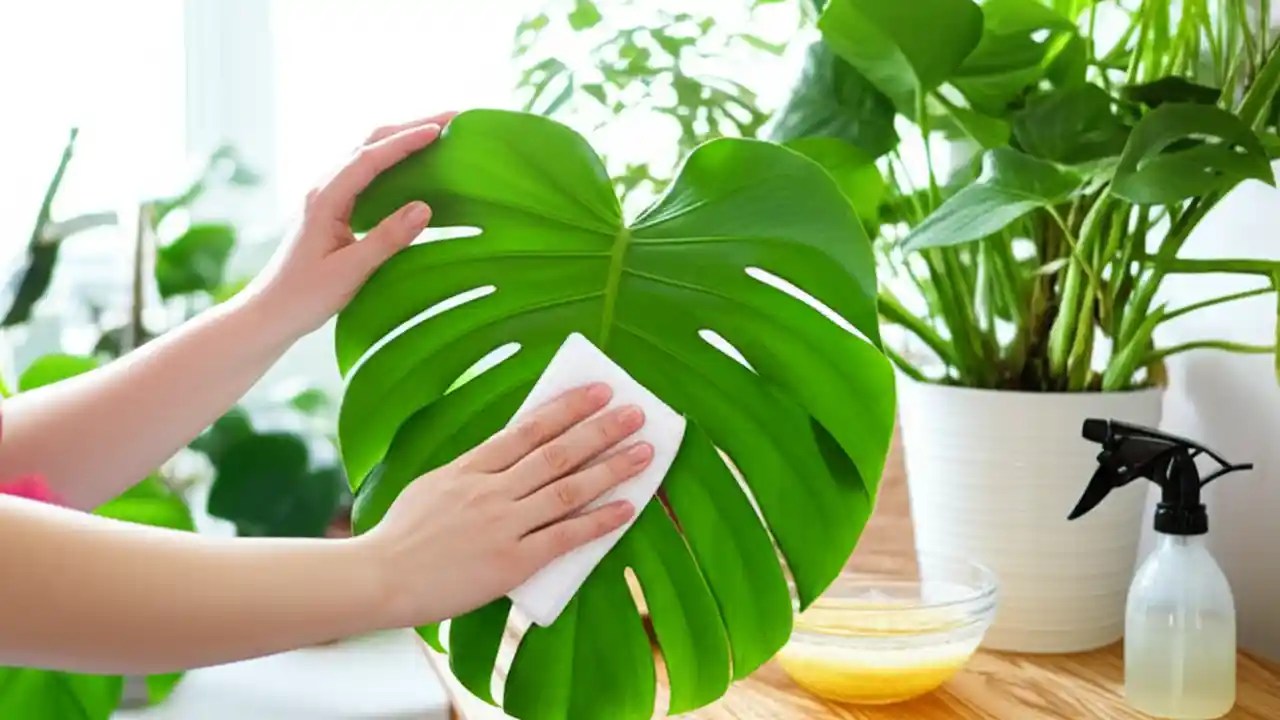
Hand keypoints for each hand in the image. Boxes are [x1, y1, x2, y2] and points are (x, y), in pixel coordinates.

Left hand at [247, 112, 456, 341]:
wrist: (270, 312)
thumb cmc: (305, 296)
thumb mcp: (350, 272)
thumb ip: (387, 239)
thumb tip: (425, 208)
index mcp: (325, 199)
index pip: (369, 158)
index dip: (405, 141)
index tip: (439, 129)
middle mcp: (324, 189)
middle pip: (368, 144)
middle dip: (408, 127)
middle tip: (449, 119)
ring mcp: (326, 196)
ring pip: (366, 154)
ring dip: (400, 139)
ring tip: (437, 133)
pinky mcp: (332, 208)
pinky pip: (365, 172)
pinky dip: (391, 160)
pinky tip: (411, 165)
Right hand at [360, 383, 651, 626]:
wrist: (379, 578)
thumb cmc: (400, 536)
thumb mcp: (432, 486)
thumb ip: (471, 471)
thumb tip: (505, 455)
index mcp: (469, 468)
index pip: (528, 429)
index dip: (568, 408)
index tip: (599, 390)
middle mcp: (491, 490)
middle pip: (556, 452)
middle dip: (601, 429)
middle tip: (636, 412)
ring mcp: (503, 525)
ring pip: (568, 489)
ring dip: (611, 468)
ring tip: (644, 452)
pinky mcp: (512, 562)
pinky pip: (565, 537)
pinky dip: (599, 521)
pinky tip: (627, 508)